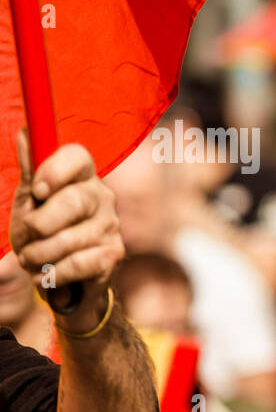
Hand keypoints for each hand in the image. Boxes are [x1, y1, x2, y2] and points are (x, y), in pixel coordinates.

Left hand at [9, 135, 122, 327]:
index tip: (37, 190)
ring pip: (68, 238)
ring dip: (38, 255)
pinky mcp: (114, 255)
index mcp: (81, 177)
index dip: (55, 170)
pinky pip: (77, 263)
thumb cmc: (44, 234)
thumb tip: (24, 132)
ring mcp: (111, 226)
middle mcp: (102, 197)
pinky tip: (46, 275)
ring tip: (31, 260)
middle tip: (24, 239)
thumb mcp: (30, 201)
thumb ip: (31, 170)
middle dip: (38, 226)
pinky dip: (53, 273)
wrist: (62, 279)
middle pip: (72, 201)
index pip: (77, 157)